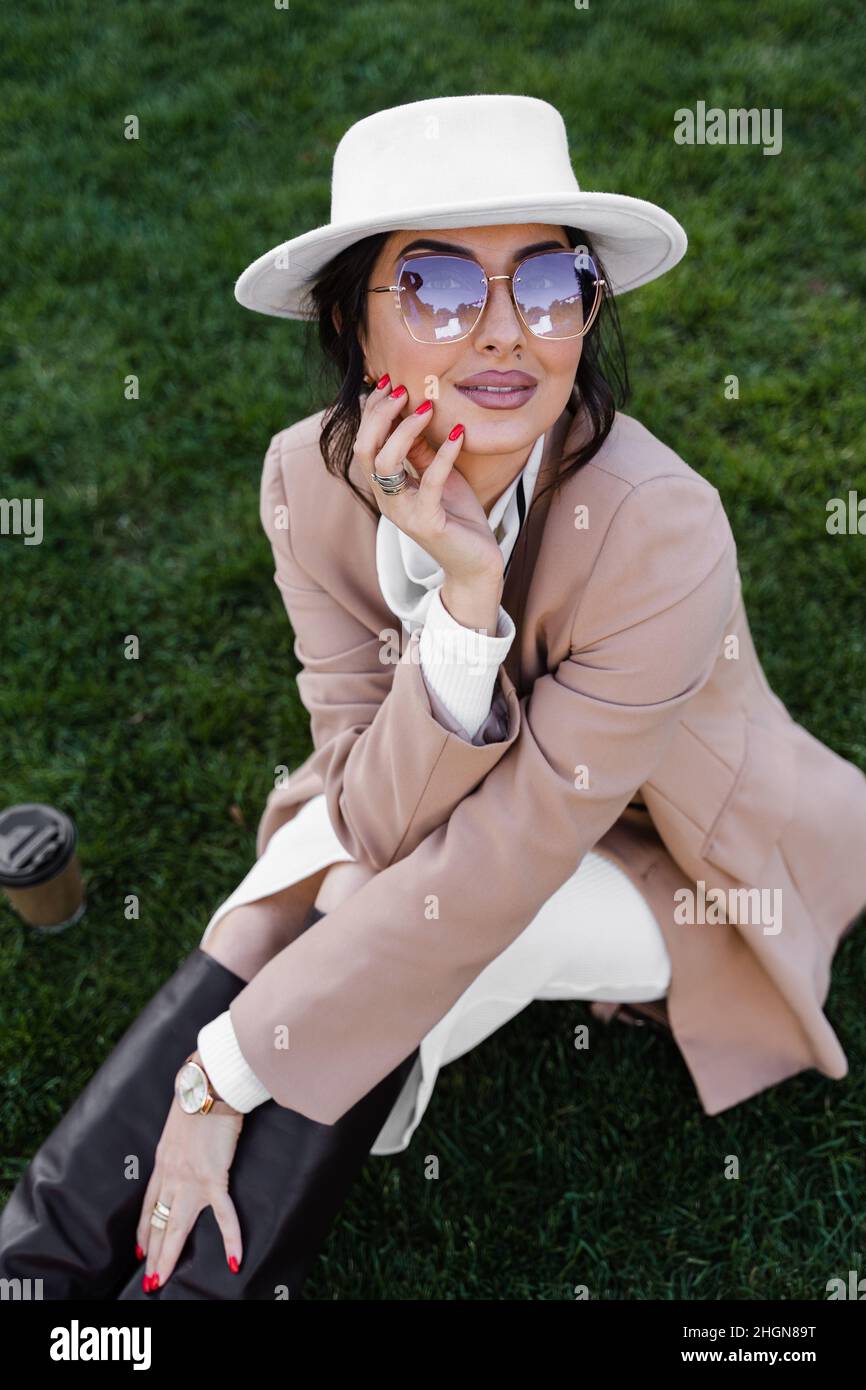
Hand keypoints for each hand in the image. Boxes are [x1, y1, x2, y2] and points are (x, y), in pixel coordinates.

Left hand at [135, 1054, 243, 1291]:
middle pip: (158, 1221)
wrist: (208, 1084)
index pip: (149, 1204)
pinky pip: (223, 1215)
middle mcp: (172, 1174)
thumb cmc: (197, 1095)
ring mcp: (191, 1178)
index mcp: (163, 1162)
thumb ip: (180, 1138)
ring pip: (176, 1225)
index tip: (139, 1249)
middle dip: (152, 1253)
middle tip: (149, 1279)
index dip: (144, 1229)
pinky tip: (235, 1259)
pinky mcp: (214, 1177)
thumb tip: (187, 1137)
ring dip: (169, 1255)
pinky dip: (231, 1238)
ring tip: (162, 1280)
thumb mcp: (179, 1121)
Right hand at [357, 378, 504, 589]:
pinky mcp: (427, 523)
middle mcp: (386, 499)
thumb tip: (413, 412)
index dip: (373, 410)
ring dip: (404, 429)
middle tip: (401, 389)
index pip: (366, 441)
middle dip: (379, 414)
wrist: (476, 563)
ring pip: (386, 462)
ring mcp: (403, 512)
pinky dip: (444, 454)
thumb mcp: (438, 476)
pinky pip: (430, 481)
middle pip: (365, 448)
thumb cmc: (457, 518)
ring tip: (427, 407)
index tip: (389, 382)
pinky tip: (459, 434)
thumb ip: (421, 452)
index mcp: (385, 486)